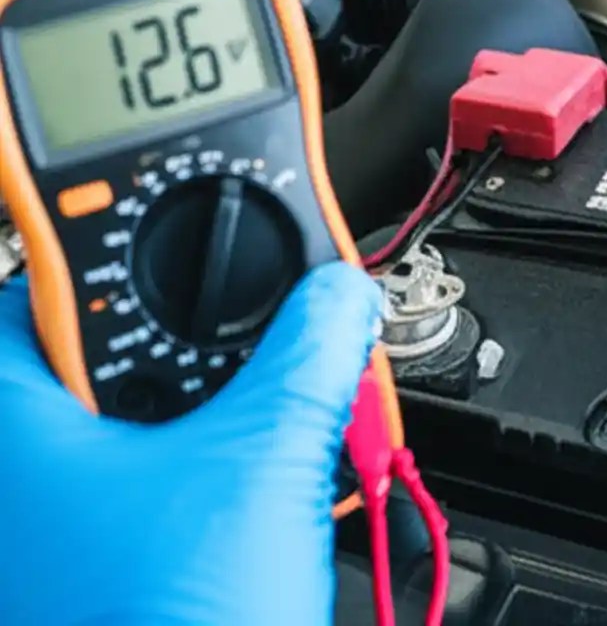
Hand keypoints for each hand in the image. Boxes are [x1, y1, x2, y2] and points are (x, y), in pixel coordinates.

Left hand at [0, 263, 381, 624]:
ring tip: (269, 424)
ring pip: (138, 423)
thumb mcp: (268, 458)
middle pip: (110, 356)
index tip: (199, 253)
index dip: (137, 260)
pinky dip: (211, 461)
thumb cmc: (178, 618)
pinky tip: (261, 479)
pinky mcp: (98, 559)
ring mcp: (53, 527)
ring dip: (215, 410)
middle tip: (257, 349)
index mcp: (15, 425)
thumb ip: (310, 355)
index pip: (55, 288)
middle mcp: (17, 474)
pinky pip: (152, 477)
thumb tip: (337, 295)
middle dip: (200, 346)